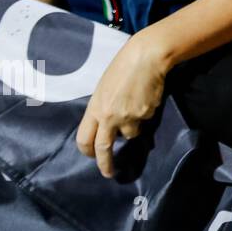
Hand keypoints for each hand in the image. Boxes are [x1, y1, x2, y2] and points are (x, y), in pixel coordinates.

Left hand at [76, 29, 169, 177]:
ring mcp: (129, 117)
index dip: (87, 151)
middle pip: (104, 148)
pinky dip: (145, 115)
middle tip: (109, 173)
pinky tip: (145, 99)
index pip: (85, 140)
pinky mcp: (146, 114)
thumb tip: (108, 126)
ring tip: (135, 106)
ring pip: (130, 134)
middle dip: (106, 164)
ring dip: (133, 127)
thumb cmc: (122, 68)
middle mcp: (109, 117)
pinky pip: (145, 121)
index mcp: (94, 109)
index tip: (91, 157)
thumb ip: (102, 109)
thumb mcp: (103, 89)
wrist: (146, 57)